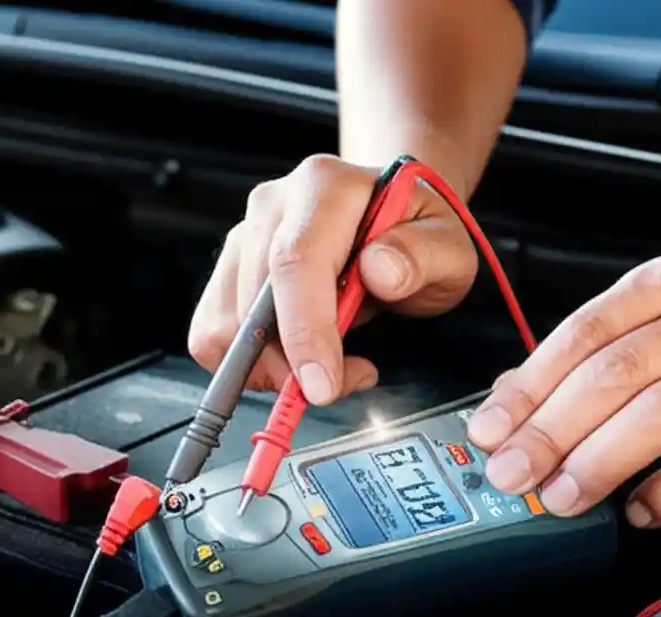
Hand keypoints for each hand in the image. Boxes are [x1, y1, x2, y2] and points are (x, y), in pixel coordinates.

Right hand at [188, 154, 478, 404]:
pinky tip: (294, 357)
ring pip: (225, 325)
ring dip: (271, 366)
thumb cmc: (415, 233)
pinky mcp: (227, 272)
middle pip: (252, 301)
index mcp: (324, 187)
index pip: (295, 262)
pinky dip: (249, 365)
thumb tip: (381, 270)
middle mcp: (272, 206)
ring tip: (325, 362)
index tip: (320, 385)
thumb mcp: (447, 246)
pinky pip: (213, 335)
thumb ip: (424, 255)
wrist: (391, 221)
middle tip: (336, 382)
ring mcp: (243, 238)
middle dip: (289, 363)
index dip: (302, 331)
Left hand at [466, 256, 660, 526]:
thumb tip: (508, 405)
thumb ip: (582, 360)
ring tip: (562, 497)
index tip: (489, 432)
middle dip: (552, 431)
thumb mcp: (646, 328)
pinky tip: (637, 509)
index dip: (528, 388)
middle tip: (513, 474)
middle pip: (612, 374)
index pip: (581, 335)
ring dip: (600, 461)